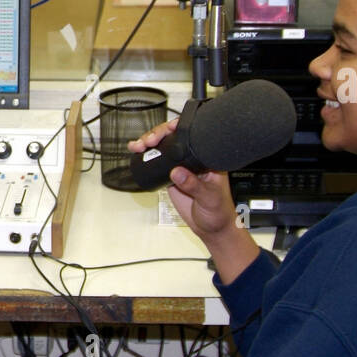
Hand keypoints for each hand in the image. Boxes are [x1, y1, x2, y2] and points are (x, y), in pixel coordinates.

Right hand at [127, 118, 239, 242]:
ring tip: (138, 146)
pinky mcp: (170, 177)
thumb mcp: (210, 198)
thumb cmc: (218, 211)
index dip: (178, 128)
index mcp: (208, 158)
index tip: (167, 131)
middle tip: (148, 142)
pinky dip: (145, 157)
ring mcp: (181, 167)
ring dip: (148, 144)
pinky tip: (137, 153)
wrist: (210, 228)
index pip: (193, 135)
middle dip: (158, 135)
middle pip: (173, 138)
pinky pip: (156, 163)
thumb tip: (177, 172)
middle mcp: (194, 159)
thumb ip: (194, 185)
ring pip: (163, 148)